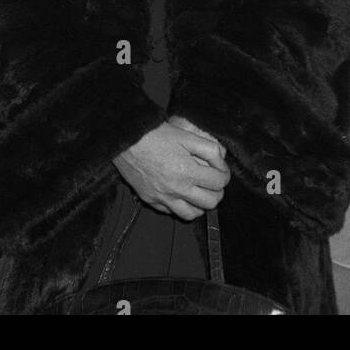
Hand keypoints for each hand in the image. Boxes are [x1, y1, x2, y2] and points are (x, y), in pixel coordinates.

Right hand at [113, 116, 229, 219]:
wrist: (125, 139)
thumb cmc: (154, 134)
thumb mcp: (185, 135)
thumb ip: (208, 149)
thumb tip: (221, 162)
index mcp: (187, 172)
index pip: (219, 183)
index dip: (224, 175)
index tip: (220, 169)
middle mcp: (176, 189)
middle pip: (210, 203)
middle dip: (217, 192)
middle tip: (212, 181)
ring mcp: (162, 197)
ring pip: (192, 214)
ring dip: (200, 205)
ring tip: (198, 191)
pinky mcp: (150, 200)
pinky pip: (171, 212)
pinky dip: (179, 206)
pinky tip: (179, 194)